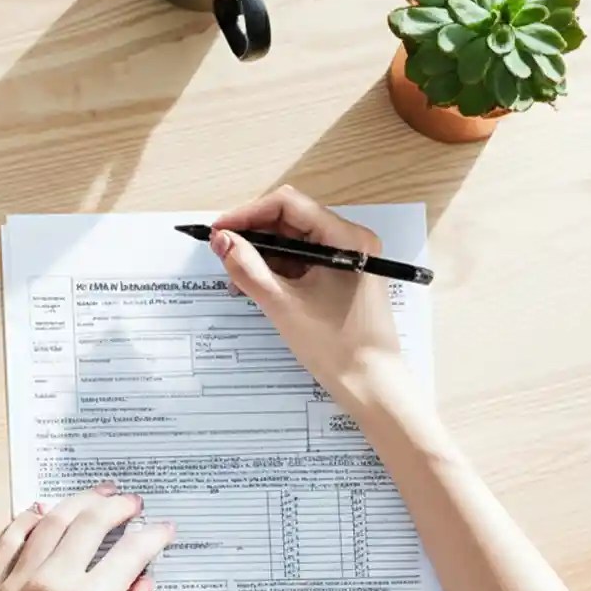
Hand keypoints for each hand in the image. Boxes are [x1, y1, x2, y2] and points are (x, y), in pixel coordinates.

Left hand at [0, 483, 174, 590]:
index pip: (131, 554)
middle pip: (91, 523)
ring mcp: (19, 582)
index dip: (154, 536)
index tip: (164, 529)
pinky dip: (27, 520)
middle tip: (133, 502)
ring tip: (98, 493)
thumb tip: (144, 589)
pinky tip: (42, 510)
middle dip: (117, 506)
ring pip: (52, 521)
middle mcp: (53, 584)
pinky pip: (10, 540)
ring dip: (79, 501)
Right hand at [211, 186, 402, 406]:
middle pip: (291, 220)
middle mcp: (351, 241)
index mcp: (346, 238)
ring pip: (295, 241)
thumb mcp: (282, 305)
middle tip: (221, 250)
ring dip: (262, 253)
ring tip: (235, 272)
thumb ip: (247, 268)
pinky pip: (304, 261)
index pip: (288, 205)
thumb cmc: (338, 347)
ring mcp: (348, 259)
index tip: (220, 230)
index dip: (248, 213)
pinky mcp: (343, 277)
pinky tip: (255, 283)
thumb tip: (221, 240)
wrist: (370, 385)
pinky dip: (278, 269)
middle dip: (253, 234)